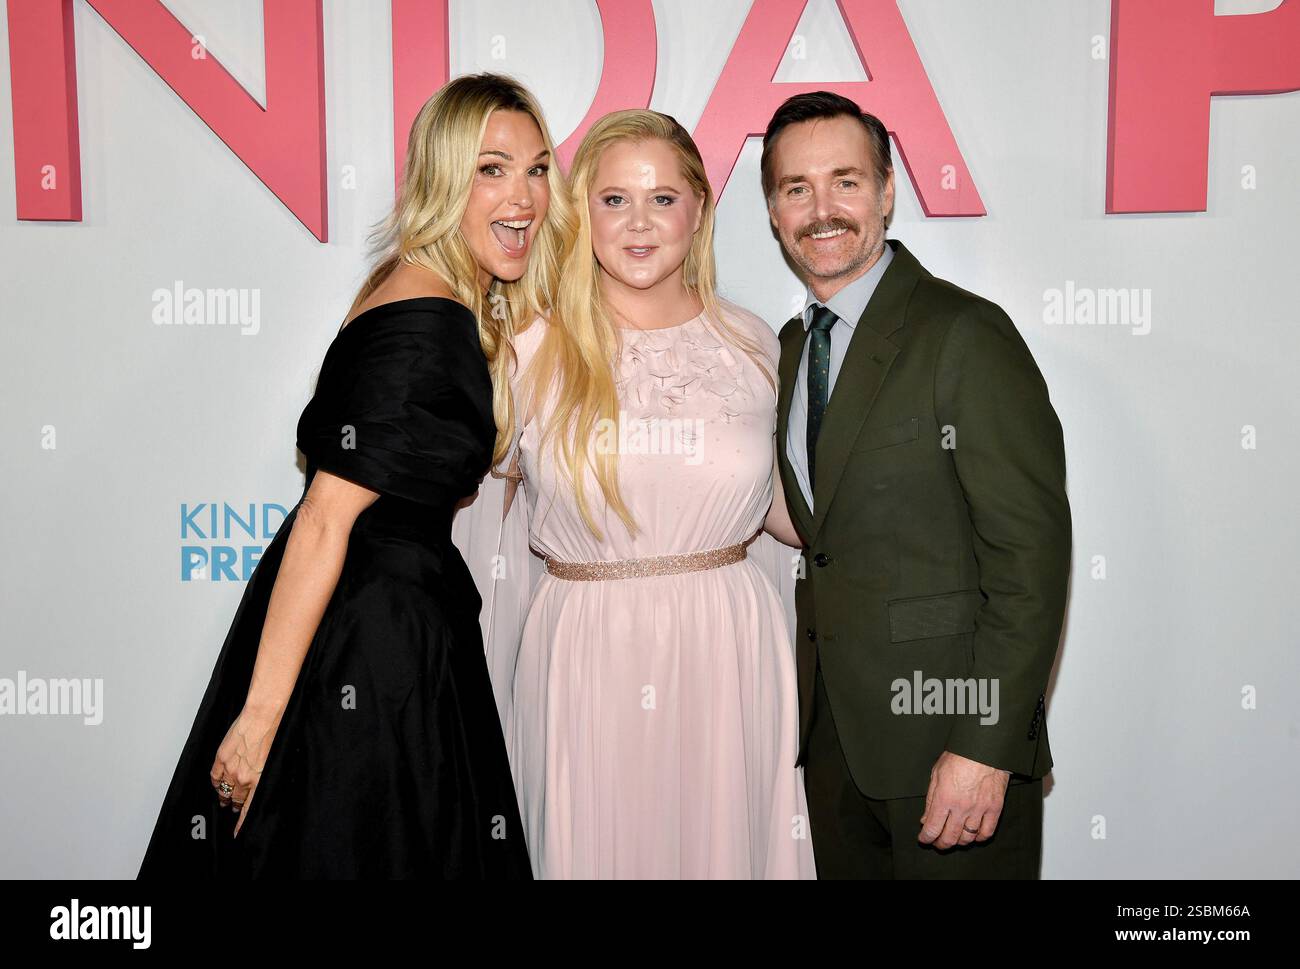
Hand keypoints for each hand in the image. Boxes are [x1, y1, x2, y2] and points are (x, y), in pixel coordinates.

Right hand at [209, 706, 280, 836]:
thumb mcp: (275, 759)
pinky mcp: (221, 758)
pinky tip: (218, 784)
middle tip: (234, 807)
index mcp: (260, 780)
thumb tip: (260, 783)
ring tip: (225, 799)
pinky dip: (216, 782)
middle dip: (236, 804)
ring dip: (225, 796)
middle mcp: (244, 778)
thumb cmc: (274, 734)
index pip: (249, 808)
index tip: (237, 833)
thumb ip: (265, 774)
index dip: (242, 823)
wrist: (263, 717)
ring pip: (224, 790)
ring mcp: (231, 768)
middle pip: (237, 798)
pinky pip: (215, 777)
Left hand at [918, 751, 1010, 848]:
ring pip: (968, 838)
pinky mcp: (995, 808)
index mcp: (944, 798)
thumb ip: (930, 799)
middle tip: (937, 842)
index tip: (924, 839)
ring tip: (954, 838)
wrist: (984, 748)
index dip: (926, 838)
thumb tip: (925, 819)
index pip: (932, 828)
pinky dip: (979, 838)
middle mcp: (961, 807)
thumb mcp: (936, 774)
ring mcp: (979, 809)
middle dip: (940, 844)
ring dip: (958, 842)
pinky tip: (973, 835)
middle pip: (949, 838)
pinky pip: (987, 832)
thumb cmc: (959, 756)